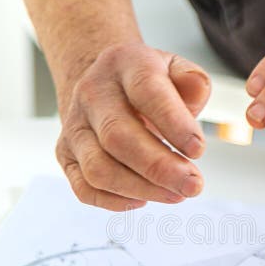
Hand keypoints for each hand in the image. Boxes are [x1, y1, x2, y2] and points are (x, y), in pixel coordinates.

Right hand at [57, 42, 210, 210]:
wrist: (104, 85)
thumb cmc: (149, 85)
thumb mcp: (175, 69)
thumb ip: (192, 80)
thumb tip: (196, 89)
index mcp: (124, 64)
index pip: (146, 91)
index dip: (173, 123)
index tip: (198, 150)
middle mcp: (92, 93)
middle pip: (117, 136)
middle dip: (160, 167)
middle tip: (192, 185)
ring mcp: (75, 126)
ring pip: (98, 168)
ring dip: (141, 189)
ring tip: (175, 194)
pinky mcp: (66, 155)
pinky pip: (84, 188)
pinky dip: (115, 201)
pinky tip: (144, 199)